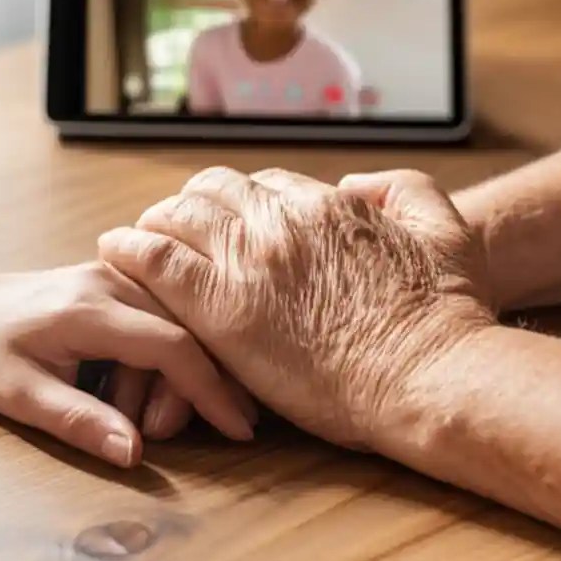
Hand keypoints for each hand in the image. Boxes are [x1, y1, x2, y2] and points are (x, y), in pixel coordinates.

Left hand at [0, 262, 256, 466]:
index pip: (172, 345)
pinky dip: (159, 357)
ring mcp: (114, 275)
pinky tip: (131, 386)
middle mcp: (110, 280)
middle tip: (156, 433)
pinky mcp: (114, 281)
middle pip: (184, 333)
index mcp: (89, 308)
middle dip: (189, 391)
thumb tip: (133, 452)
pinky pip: (159, 316)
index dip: (210, 389)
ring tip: (126, 413)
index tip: (239, 429)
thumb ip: (78, 421)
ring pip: (176, 325)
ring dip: (168, 379)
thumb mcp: (18, 394)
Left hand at [98, 167, 494, 449]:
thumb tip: (354, 184)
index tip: (222, 219)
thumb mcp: (444, 229)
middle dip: (189, 206)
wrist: (430, 375)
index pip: (259, 185)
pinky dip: (129, 249)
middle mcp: (280, 222)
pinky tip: (115, 251)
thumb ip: (400, 189)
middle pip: (211, 192)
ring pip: (175, 216)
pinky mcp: (222, 309)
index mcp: (325, 206)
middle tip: (171, 227)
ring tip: (137, 241)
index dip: (235, 200)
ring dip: (154, 223)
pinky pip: (155, 260)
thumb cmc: (446, 315)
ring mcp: (248, 262)